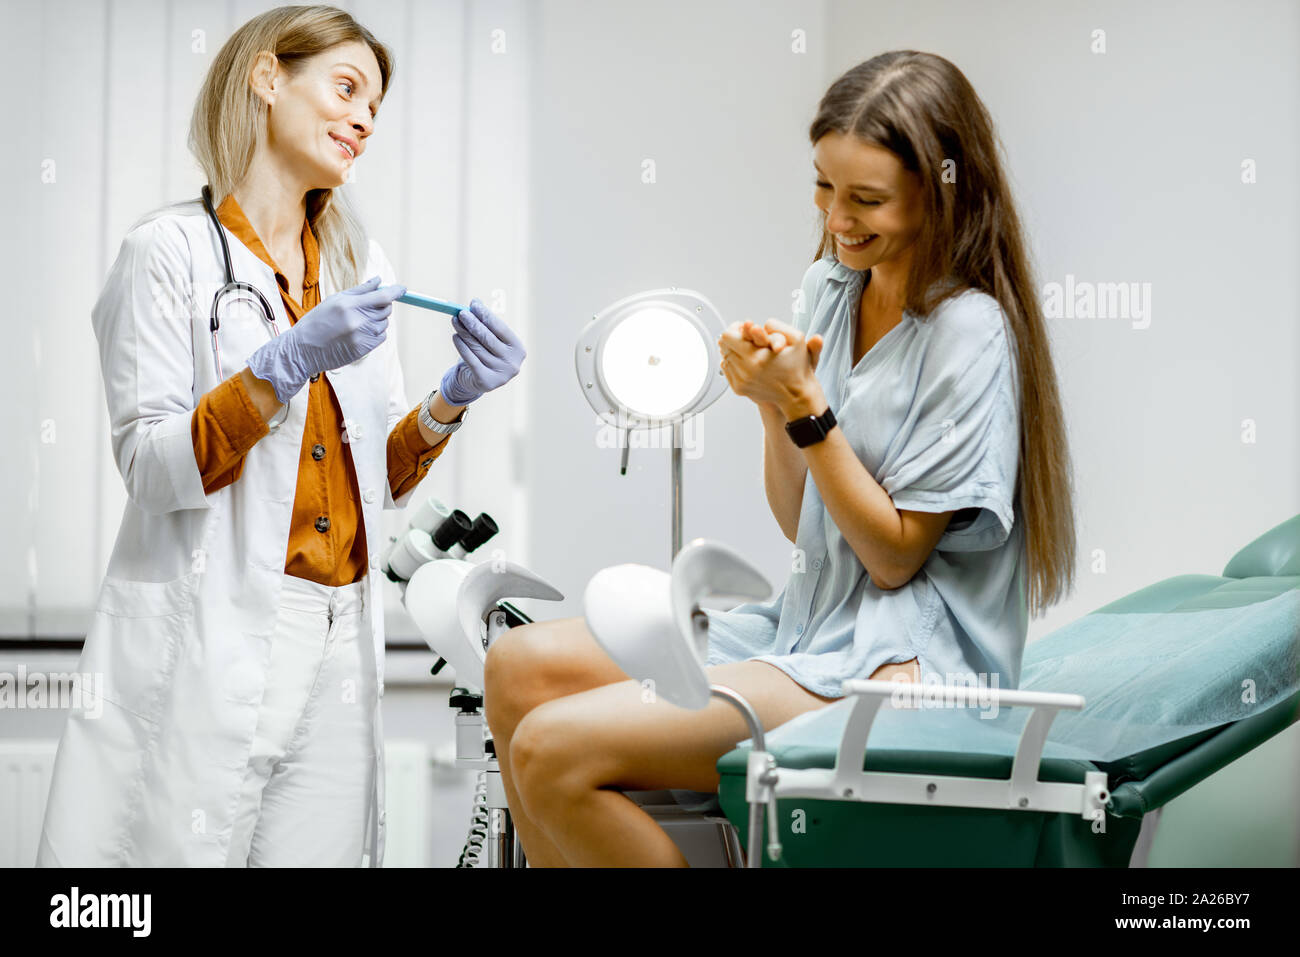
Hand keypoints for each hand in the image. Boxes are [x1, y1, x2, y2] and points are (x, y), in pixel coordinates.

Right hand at [247, 276, 405, 404]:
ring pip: (384, 323)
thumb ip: (359, 290)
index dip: (396, 291)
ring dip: (376, 320)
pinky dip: (375, 333)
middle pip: (386, 309)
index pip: (383, 296)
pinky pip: (381, 337)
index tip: (403, 289)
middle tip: (367, 307)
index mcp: (350, 305)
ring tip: (357, 322)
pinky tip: (359, 332)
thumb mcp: (335, 300)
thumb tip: (379, 281)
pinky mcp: (364, 349)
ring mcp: (362, 336)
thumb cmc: (318, 320)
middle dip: (382, 305)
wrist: (304, 349)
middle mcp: (358, 320)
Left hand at [439, 298, 525, 404]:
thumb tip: (476, 302)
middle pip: (488, 338)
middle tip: (461, 312)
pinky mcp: (486, 381)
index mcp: (518, 349)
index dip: (486, 315)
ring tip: (455, 321)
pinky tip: (455, 336)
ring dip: (464, 333)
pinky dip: (461, 346)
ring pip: (477, 348)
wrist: (479, 380)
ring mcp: (500, 374)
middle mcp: (512, 362)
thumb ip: (485, 322)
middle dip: (473, 323)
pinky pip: (471, 359)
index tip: (474, 304)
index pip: (501, 328)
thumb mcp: (489, 338)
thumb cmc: (487, 353)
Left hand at [717, 318, 824, 414]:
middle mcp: (746, 371)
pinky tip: (745, 361)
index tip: (743, 328)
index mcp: (757, 357)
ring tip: (747, 350)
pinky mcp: (739, 389)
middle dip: (733, 339)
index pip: (728, 336)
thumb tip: (753, 325)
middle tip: (745, 338)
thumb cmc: (797, 368)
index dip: (735, 328)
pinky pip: (727, 370)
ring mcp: (741, 381)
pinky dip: (733, 363)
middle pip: (724, 346)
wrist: (796, 395)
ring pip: (724, 357)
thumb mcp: (797, 339)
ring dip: (734, 351)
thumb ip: (776, 326)